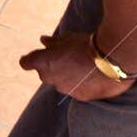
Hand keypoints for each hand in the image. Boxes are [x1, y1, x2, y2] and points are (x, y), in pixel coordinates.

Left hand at [19, 33, 133, 100]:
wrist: (111, 60)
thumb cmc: (86, 45)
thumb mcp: (67, 38)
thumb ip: (53, 42)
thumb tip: (44, 41)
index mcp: (43, 62)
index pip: (25, 63)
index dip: (29, 59)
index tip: (36, 56)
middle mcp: (50, 78)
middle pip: (44, 74)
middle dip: (51, 67)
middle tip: (65, 57)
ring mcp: (65, 89)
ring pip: (60, 83)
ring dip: (66, 77)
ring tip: (82, 67)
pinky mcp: (80, 97)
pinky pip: (75, 91)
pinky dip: (80, 85)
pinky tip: (91, 77)